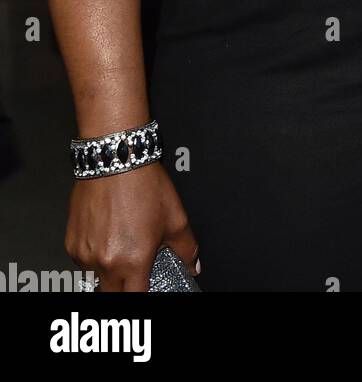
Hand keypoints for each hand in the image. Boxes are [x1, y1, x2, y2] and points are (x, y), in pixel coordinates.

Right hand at [65, 161, 199, 291]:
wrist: (117, 159)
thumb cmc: (143, 184)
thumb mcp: (175, 218)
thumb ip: (187, 248)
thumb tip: (193, 264)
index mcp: (132, 261)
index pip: (136, 299)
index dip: (144, 294)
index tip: (147, 286)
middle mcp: (104, 262)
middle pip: (111, 295)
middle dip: (124, 287)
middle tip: (134, 271)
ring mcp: (84, 254)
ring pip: (95, 277)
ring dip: (108, 270)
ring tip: (121, 244)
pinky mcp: (71, 242)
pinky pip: (83, 260)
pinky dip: (94, 254)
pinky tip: (107, 234)